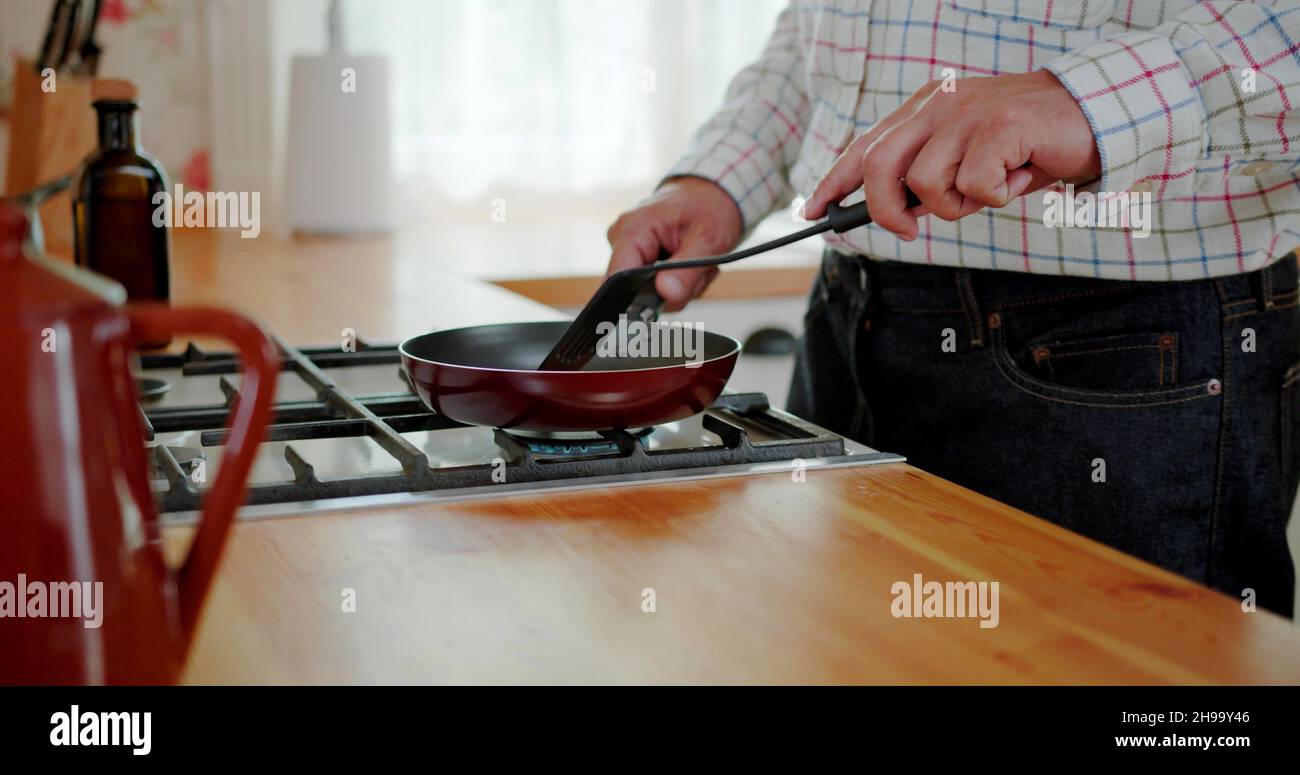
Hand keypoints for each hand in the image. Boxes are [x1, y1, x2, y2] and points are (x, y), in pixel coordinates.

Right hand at [606, 177, 742, 310]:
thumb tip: (666, 294)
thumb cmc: (709, 204)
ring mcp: (629, 249)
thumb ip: (686, 270)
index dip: (639, 298)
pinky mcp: (639, 257)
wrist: (711, 192)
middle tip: (700, 271)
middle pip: (638, 291)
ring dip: (682, 285)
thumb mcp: (708, 238)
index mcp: (632, 229)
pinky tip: (691, 264)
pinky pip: (655, 286)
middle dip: (675, 289)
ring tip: (698, 263)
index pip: (617, 279)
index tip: (670, 297)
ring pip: (651, 292)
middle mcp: (623, 238)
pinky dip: (679, 281)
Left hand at [802, 69, 1101, 240]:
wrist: (1091, 115)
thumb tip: (890, 213)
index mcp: (924, 109)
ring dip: (958, 205)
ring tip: (991, 187)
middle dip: (886, 210)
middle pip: (880, 166)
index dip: (834, 180)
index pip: (864, 146)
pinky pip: (972, 186)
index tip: (812, 210)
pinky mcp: (998, 127)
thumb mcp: (965, 159)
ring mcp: (967, 112)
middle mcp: (938, 105)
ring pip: (926, 184)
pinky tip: (1017, 176)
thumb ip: (926, 178)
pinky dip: (996, 196)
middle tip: (910, 230)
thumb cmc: (1025, 145)